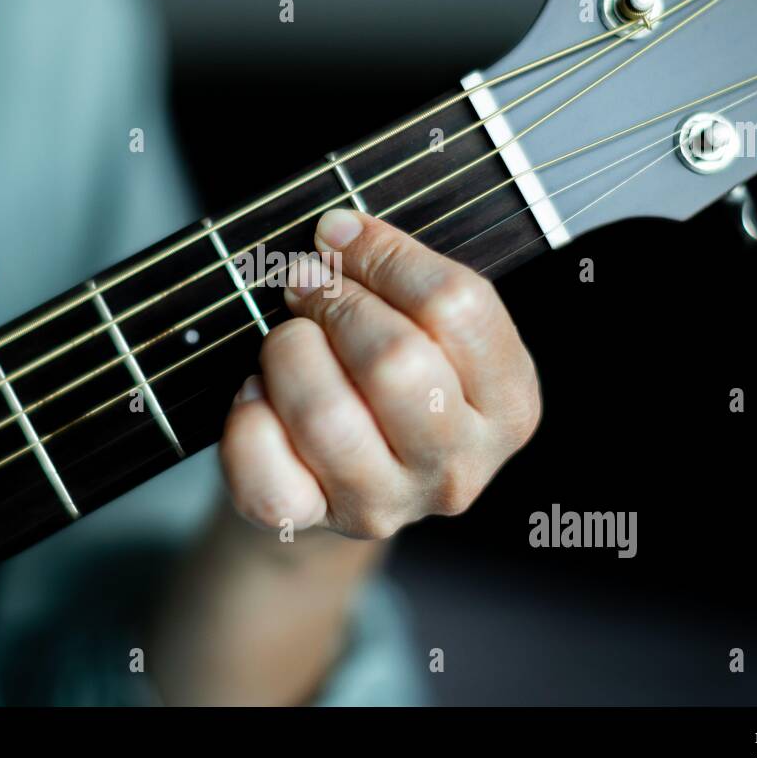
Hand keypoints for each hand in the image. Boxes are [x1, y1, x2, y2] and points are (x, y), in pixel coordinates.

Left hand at [219, 208, 540, 539]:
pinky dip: (247, 418)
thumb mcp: (424, 327)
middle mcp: (458, 464)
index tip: (340, 236)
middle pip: (395, 362)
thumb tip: (339, 234)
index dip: (387, 256)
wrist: (336, 477)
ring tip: (286, 340)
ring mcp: (388, 502)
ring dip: (289, 353)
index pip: (457, 306)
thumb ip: (401, 277)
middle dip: (335, 304)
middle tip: (305, 284)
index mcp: (509, 404)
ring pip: (325, 417)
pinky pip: (265, 474)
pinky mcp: (317, 524)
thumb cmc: (383, 380)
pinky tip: (256, 393)